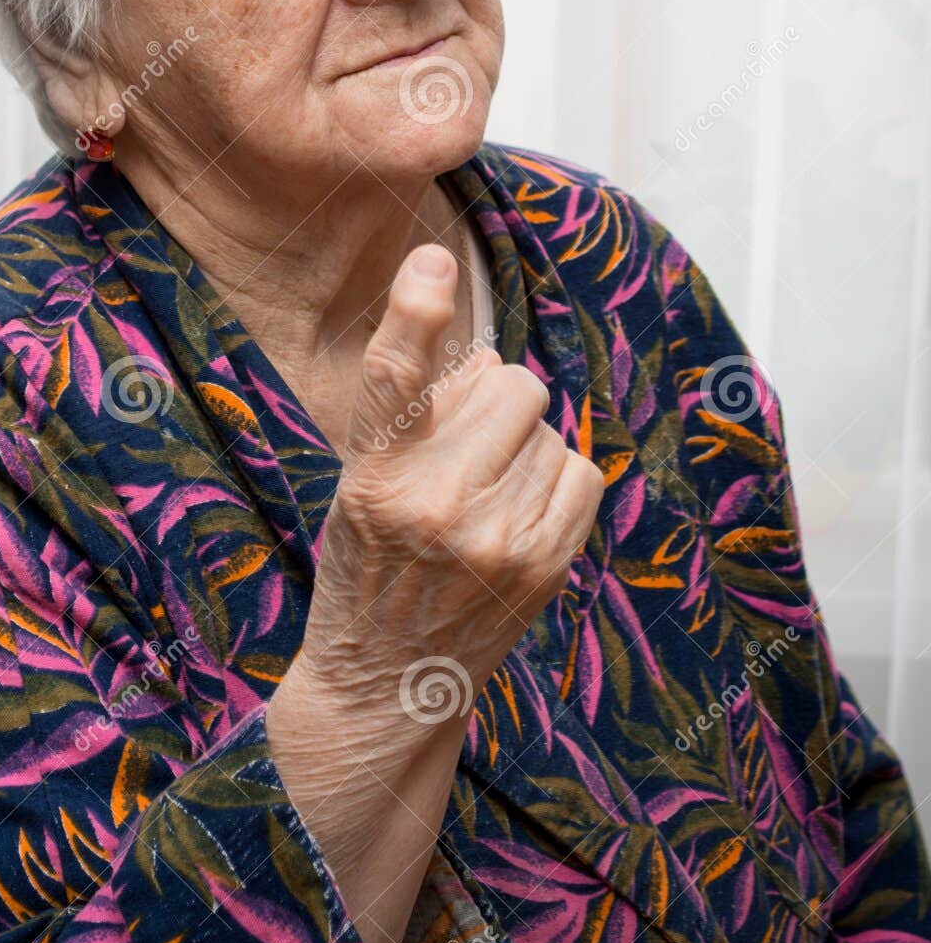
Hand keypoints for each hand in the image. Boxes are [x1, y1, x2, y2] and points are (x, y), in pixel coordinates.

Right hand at [293, 241, 603, 729]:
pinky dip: (557, 481)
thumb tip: (492, 357)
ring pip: (546, 425)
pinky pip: (580, 470)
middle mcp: (433, 503)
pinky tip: (519, 515)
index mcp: (373, 474)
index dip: (413, 310)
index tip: (431, 260)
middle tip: (462, 451)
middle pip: (510, 382)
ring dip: (522, 447)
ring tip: (482, 499)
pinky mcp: (544, 564)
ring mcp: (496, 538)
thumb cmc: (367, 566)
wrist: (388, 682)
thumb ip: (415, 415)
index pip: (393, 376)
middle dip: (494, 401)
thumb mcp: (360, 483)